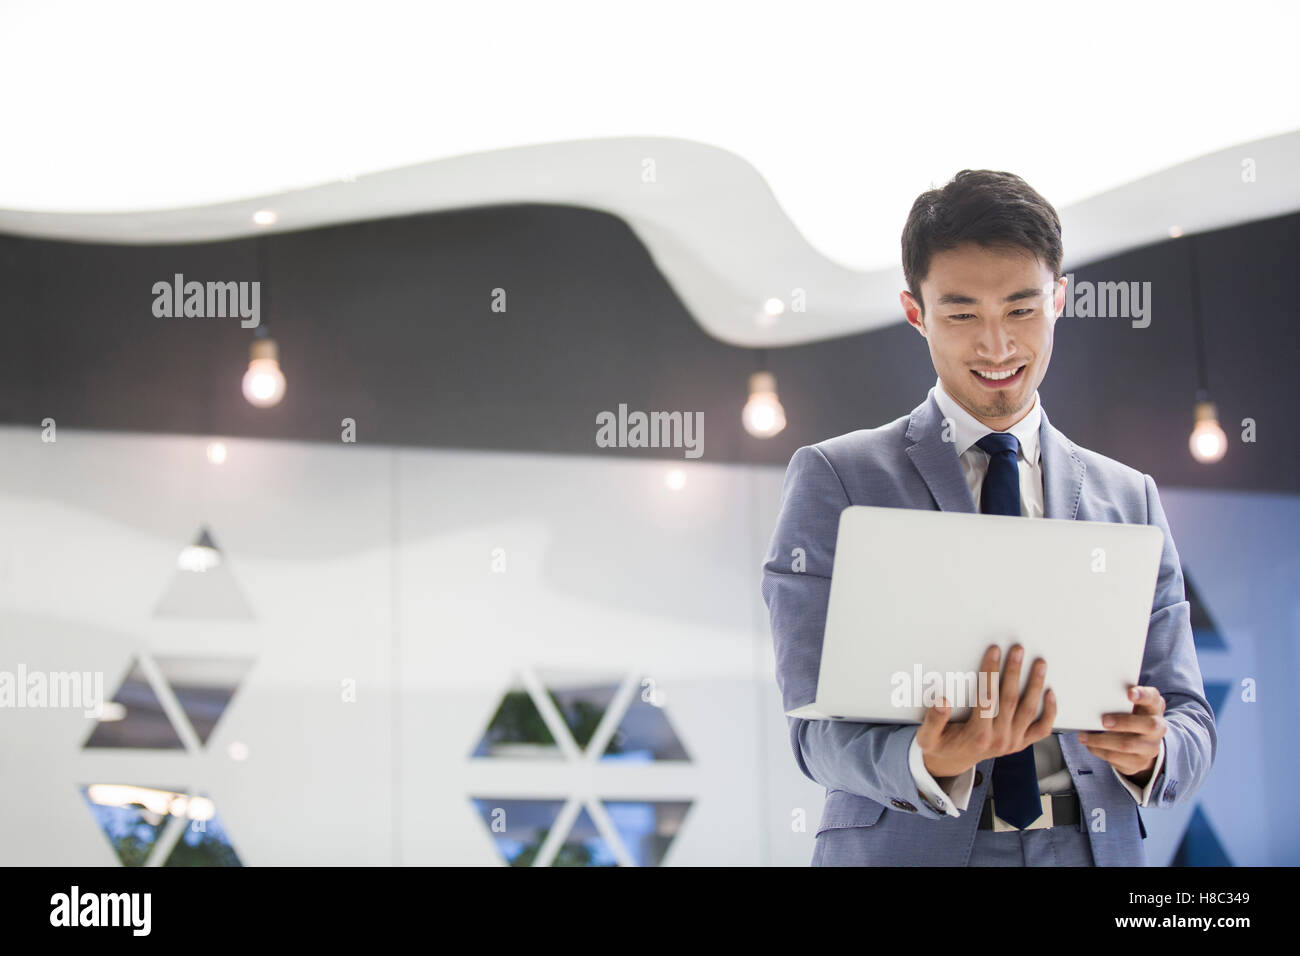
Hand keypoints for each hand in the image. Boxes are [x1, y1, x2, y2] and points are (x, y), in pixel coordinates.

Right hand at [916, 643, 1055, 778]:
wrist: (954, 762)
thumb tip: (941, 700)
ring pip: (1029, 711)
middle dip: (1014, 672)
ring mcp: (1013, 742)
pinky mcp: (1021, 743)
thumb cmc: (942, 745)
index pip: (986, 698)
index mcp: (977, 736)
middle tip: (1017, 650)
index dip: (990, 672)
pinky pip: (1041, 729)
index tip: (993, 652)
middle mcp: (999, 740)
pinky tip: (1049, 693)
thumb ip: (933, 720)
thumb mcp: (928, 738)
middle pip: (1010, 700)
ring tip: (1039, 664)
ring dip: (1035, 685)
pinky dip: (1050, 712)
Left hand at [1077, 685, 1166, 784]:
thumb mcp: (1129, 706)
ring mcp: (1150, 747)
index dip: (1143, 695)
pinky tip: (1089, 745)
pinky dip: (1100, 751)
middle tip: (1103, 720)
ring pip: (1128, 745)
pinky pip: (1118, 758)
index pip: (1153, 698)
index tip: (1130, 693)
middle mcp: (1157, 727)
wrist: (1141, 745)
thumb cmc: (1129, 717)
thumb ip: (1117, 699)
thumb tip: (1090, 693)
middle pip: (1148, 725)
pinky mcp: (1139, 762)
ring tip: (1083, 736)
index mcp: (1153, 708)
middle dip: (1124, 722)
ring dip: (1102, 740)